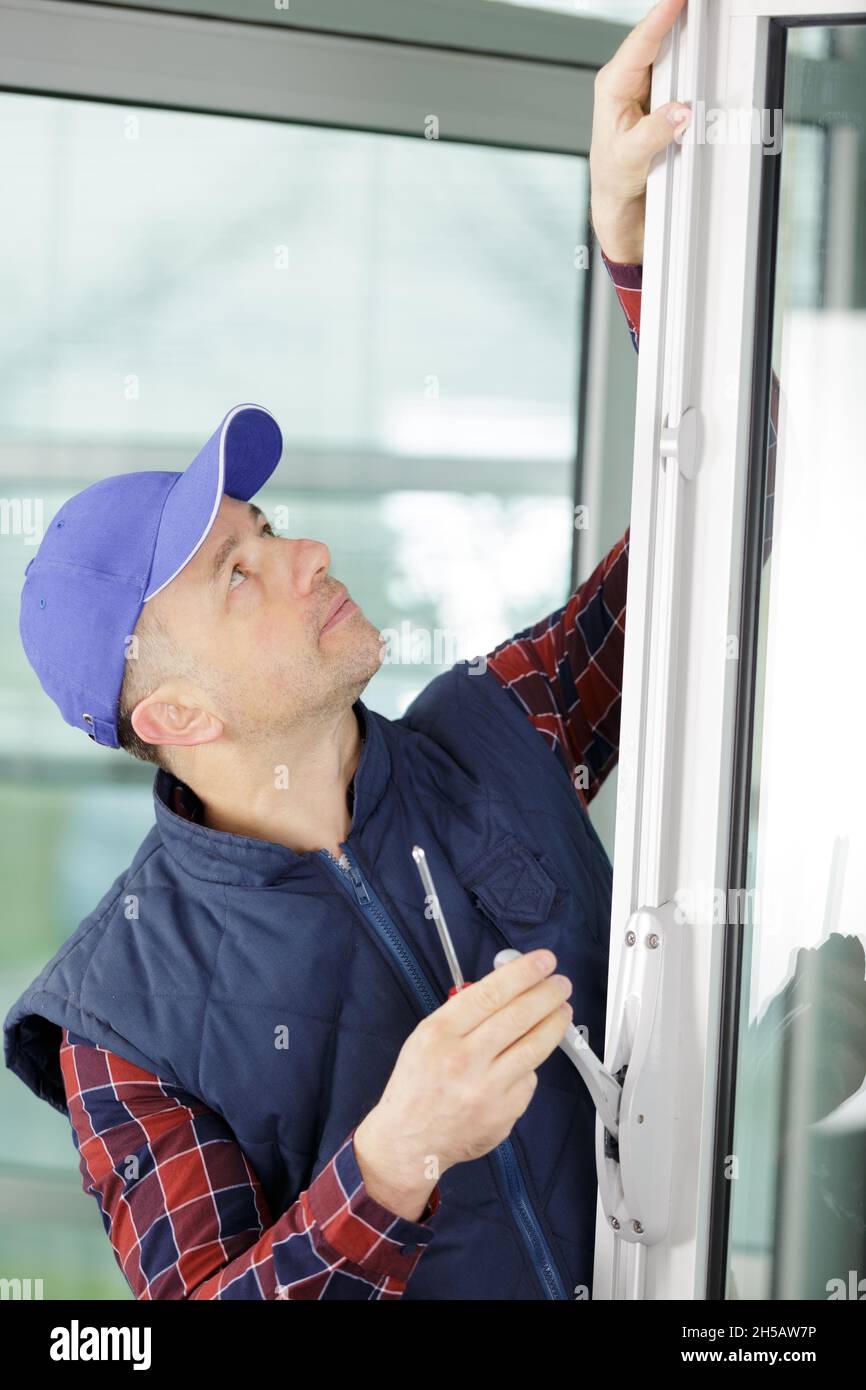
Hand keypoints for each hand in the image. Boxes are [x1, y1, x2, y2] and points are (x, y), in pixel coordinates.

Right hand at [353, 950, 572, 1211]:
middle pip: (517, 1017)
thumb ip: (463, 1012)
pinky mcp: (505, 1112)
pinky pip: (529, 1078)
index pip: (490, 994)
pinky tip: (529, 1056)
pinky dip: (531, 1064)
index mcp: (440, 1034)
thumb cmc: (417, 1085)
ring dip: (554, 1023)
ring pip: (533, 1047)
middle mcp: (464, 1060)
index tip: (542, 961)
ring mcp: (487, 1089)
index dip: (523, 973)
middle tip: (560, 983)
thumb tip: (506, 986)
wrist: (410, 1140)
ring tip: (562, 1010)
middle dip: (546, 994)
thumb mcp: (425, 1037)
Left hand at [589, 0, 691, 263]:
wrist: (619, 200)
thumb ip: (655, 133)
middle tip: (701, 8)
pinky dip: (694, 68)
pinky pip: (681, 74)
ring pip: (672, 55)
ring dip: (689, 44)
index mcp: (613, 86)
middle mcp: (627, 81)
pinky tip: (704, 62)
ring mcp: (645, 88)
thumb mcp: (630, 158)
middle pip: (658, 39)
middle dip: (678, 20)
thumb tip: (681, 110)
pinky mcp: (660, 98)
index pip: (640, 43)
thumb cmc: (614, 178)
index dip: (660, 17)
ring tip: (706, 28)